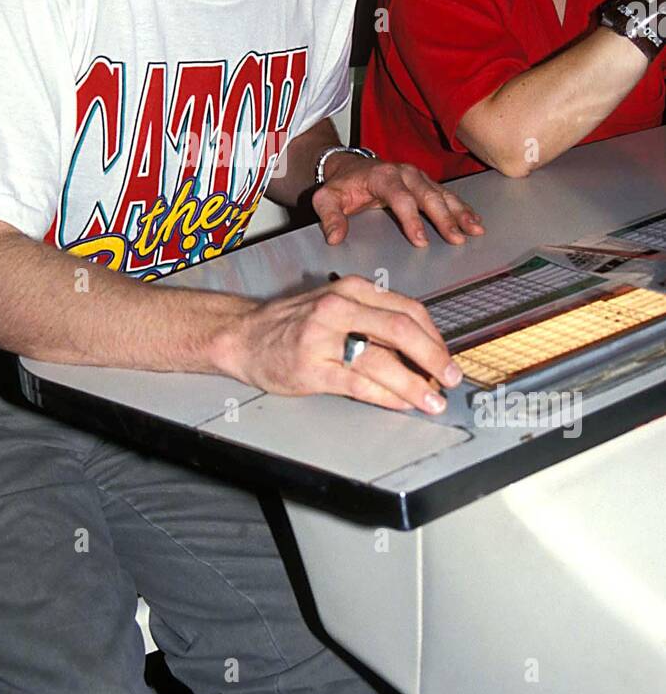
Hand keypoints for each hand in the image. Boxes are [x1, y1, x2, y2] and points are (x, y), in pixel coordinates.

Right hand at [216, 273, 461, 411]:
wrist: (243, 335)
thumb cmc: (293, 323)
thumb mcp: (336, 306)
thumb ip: (374, 320)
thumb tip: (421, 350)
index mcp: (352, 289)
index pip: (408, 310)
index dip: (435, 337)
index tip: (447, 358)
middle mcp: (340, 307)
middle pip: (401, 330)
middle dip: (434, 358)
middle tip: (451, 378)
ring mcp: (324, 337)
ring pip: (382, 360)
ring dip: (415, 384)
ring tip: (432, 401)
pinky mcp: (312, 367)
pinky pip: (359, 384)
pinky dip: (387, 396)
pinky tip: (402, 404)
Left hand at [313, 153, 484, 246]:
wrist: (350, 167)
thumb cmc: (342, 185)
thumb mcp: (326, 198)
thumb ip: (329, 216)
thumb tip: (335, 237)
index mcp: (382, 176)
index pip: (400, 198)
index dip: (411, 219)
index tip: (420, 240)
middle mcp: (404, 173)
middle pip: (428, 196)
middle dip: (444, 218)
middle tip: (456, 238)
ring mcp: (418, 177)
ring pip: (443, 194)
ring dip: (460, 212)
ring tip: (474, 229)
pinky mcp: (426, 183)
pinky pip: (448, 195)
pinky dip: (462, 208)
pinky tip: (475, 220)